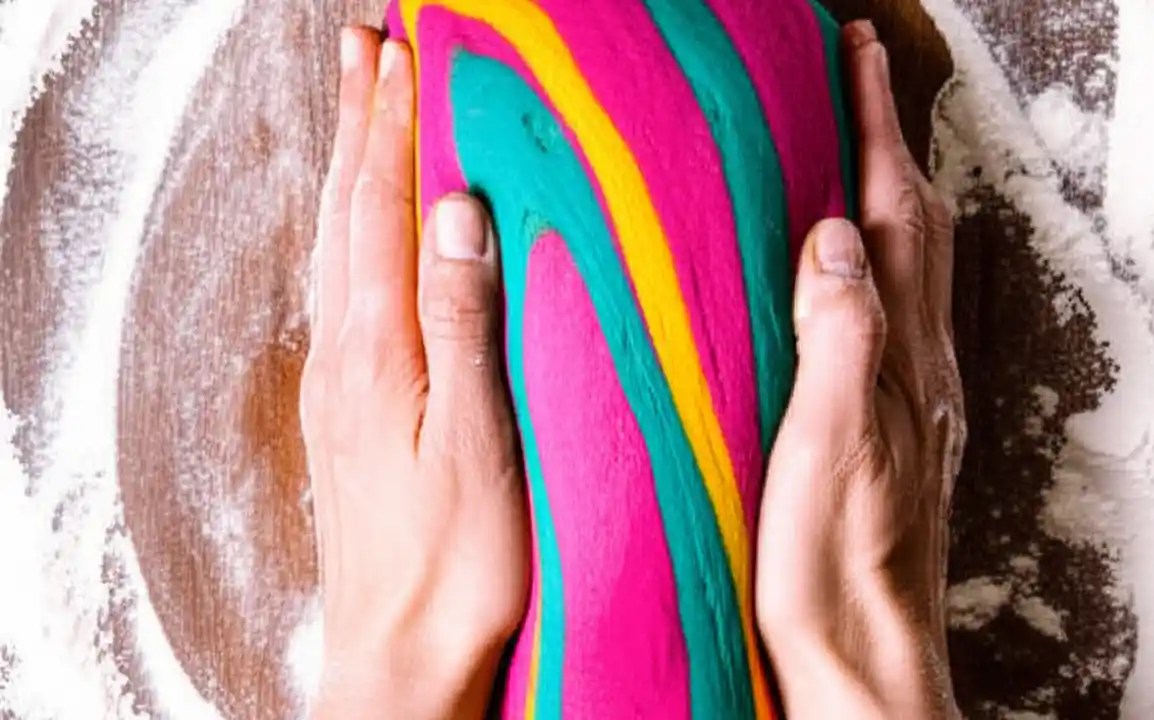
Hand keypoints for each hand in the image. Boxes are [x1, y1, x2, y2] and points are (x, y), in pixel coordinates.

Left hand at [300, 30, 527, 718]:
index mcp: (378, 351)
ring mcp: (341, 380)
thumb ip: (460, 321)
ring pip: (338, 245)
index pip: (381, 209)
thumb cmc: (456, 561)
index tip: (405, 51)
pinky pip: (344, 287)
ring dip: (348, 166)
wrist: (400, 652)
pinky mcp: (349, 407)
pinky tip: (363, 225)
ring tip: (360, 105)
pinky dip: (352, 228)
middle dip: (357, 122)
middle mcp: (346, 353)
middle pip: (346, 211)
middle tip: (367, 45)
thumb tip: (452, 209)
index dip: (393, 126)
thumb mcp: (477, 440)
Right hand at [755, 21, 964, 719]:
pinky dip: (872, 263)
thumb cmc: (833, 566)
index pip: (896, 215)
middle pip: (918, 229)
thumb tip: (839, 234)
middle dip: (890, 143)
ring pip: (907, 271)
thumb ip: (839, 336)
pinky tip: (841, 277)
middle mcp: (915, 370)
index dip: (876, 128)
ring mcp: (905, 400)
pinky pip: (887, 317)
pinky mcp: (885, 432)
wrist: (864, 658)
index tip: (853, 56)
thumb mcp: (826, 446)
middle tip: (854, 86)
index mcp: (899, 361)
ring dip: (886, 197)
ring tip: (850, 156)